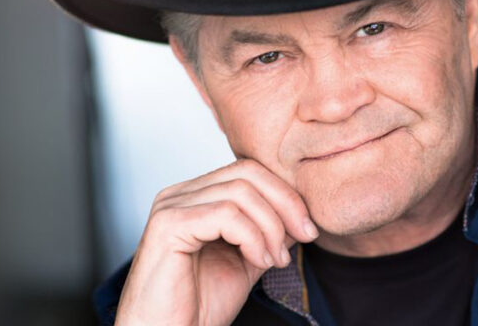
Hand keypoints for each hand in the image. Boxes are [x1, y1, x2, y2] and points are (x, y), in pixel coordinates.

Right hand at [113, 158, 319, 325]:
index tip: (308, 229)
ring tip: (275, 260)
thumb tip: (299, 214)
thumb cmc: (198, 306)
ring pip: (240, 192)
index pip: (248, 171)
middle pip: (247, 173)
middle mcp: (179, 195)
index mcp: (195, 197)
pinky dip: (252, 238)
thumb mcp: (246, 260)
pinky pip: (225, 214)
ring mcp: (171, 207)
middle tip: (305, 236)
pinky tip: (258, 262)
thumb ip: (266, 233)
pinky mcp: (168, 226)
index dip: (285, 194)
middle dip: (286, 204)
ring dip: (270, 227)